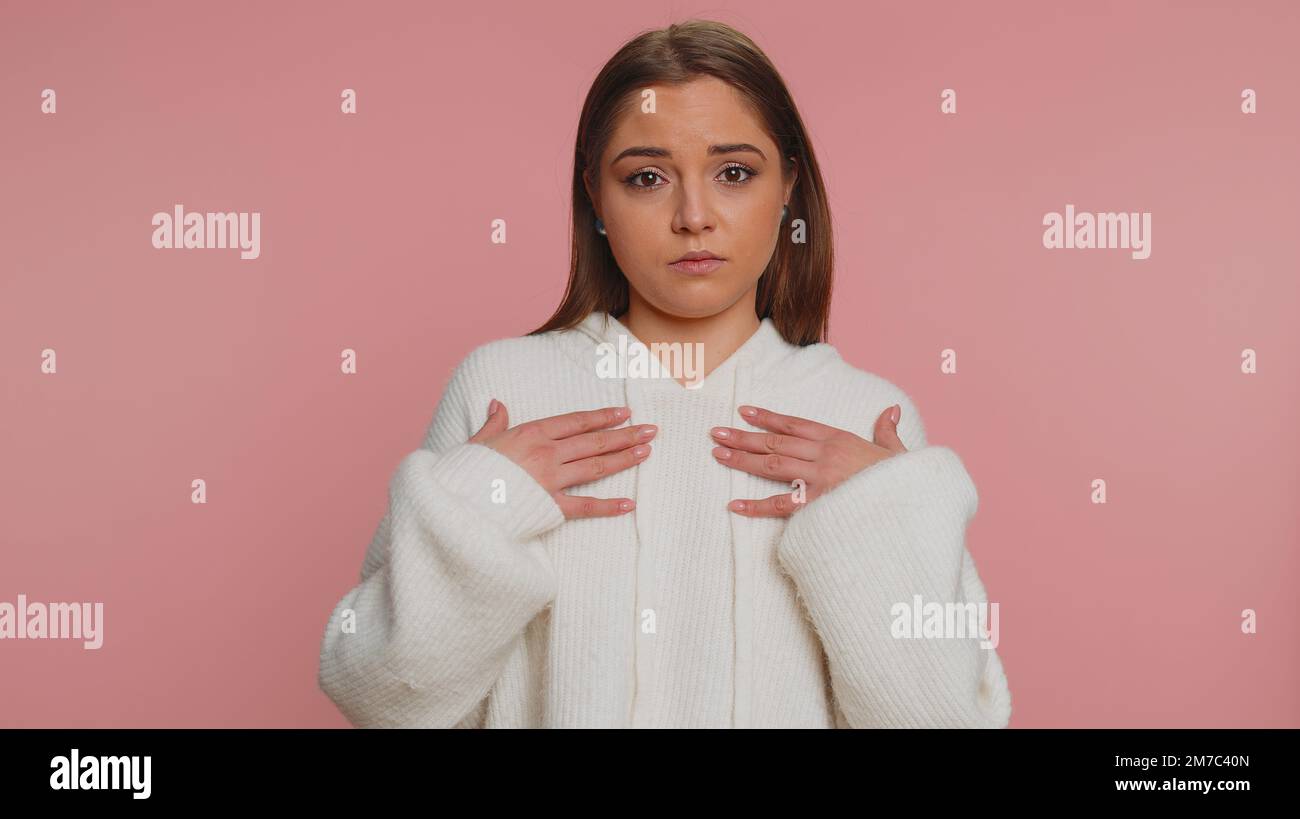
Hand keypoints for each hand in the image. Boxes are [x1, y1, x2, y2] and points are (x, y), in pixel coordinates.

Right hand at [470, 399, 654, 518]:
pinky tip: (629, 504)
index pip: (576, 421)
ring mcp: (550, 480)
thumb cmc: (465, 471)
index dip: (602, 417)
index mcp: (530, 433)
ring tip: (647, 452)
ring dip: (624, 458)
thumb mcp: (478, 442)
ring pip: (595, 466)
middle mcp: (546, 453)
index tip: (624, 413)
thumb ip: (493, 424)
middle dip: (625, 434)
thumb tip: (498, 404)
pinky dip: (608, 506)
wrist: (457, 502)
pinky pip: (584, 506)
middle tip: (651, 430)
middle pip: (594, 441)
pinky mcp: (549, 507)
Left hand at [709, 403, 907, 517]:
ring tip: (718, 455)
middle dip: (743, 437)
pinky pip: (781, 506)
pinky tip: (734, 506)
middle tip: (716, 433)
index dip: (768, 418)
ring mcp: (820, 479)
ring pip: (772, 466)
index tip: (745, 411)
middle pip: (775, 443)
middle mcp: (825, 455)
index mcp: (840, 440)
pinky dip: (756, 507)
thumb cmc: (905, 482)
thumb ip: (887, 432)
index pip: (795, 425)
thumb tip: (891, 411)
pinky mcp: (819, 505)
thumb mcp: (897, 452)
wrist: (912, 505)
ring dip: (742, 460)